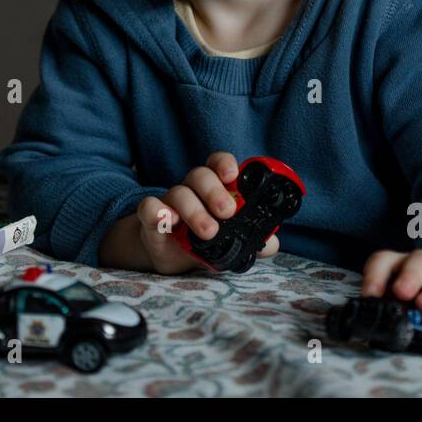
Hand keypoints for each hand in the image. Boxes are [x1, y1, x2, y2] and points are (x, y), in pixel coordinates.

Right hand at [136, 151, 280, 273]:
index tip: (233, 175)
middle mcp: (192, 190)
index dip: (224, 164)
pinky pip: (149, 207)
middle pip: (200, 175)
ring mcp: (170, 202)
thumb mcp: (231, 240)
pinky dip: (158, 211)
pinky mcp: (151, 219)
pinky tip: (168, 221)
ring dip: (195, 211)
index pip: (218, 164)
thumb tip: (272, 243)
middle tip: (227, 212)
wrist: (172, 257)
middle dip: (215, 191)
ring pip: (179, 192)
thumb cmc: (205, 240)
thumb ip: (253, 239)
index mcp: (214, 188)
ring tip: (209, 232)